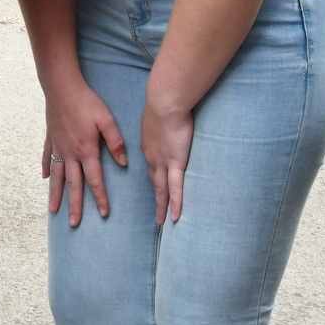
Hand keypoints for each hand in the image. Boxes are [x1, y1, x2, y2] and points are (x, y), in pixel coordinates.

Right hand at [43, 78, 128, 226]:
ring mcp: (58, 147)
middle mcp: (70, 153)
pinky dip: (47, 170)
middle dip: (75, 205)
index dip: (100, 198)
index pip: (94, 180)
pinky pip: (47, 158)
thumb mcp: (107, 120)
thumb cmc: (86, 102)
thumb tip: (123, 164)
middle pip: (73, 185)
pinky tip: (45, 179)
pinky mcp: (50, 138)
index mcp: (86, 150)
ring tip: (54, 211)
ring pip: (57, 176)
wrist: (61, 86)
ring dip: (56, 195)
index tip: (104, 214)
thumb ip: (116, 142)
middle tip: (74, 223)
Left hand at [140, 95, 194, 223]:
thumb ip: (164, 122)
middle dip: (155, 198)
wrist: (165, 102)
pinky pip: (176, 189)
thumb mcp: (160, 115)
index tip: (154, 186)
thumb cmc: (165, 103)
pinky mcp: (176, 163)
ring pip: (162, 190)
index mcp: (148, 145)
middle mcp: (152, 157)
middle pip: (153, 182)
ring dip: (162, 207)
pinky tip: (176, 217)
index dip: (152, 177)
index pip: (150, 166)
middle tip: (155, 213)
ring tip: (162, 222)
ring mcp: (163, 162)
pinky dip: (176, 204)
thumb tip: (169, 120)